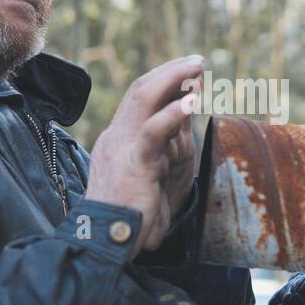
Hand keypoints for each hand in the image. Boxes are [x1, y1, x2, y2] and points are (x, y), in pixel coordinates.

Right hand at [84, 55, 203, 256]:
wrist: (107, 243)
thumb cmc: (132, 219)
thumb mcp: (153, 178)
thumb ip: (166, 152)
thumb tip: (185, 126)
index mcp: (119, 139)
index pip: (140, 99)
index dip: (166, 82)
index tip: (191, 74)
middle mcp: (117, 135)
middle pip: (141, 89)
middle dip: (171, 70)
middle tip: (197, 61)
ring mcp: (123, 146)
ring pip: (143, 96)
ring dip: (173, 77)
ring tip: (197, 67)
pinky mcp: (134, 162)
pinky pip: (152, 130)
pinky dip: (173, 113)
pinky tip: (192, 102)